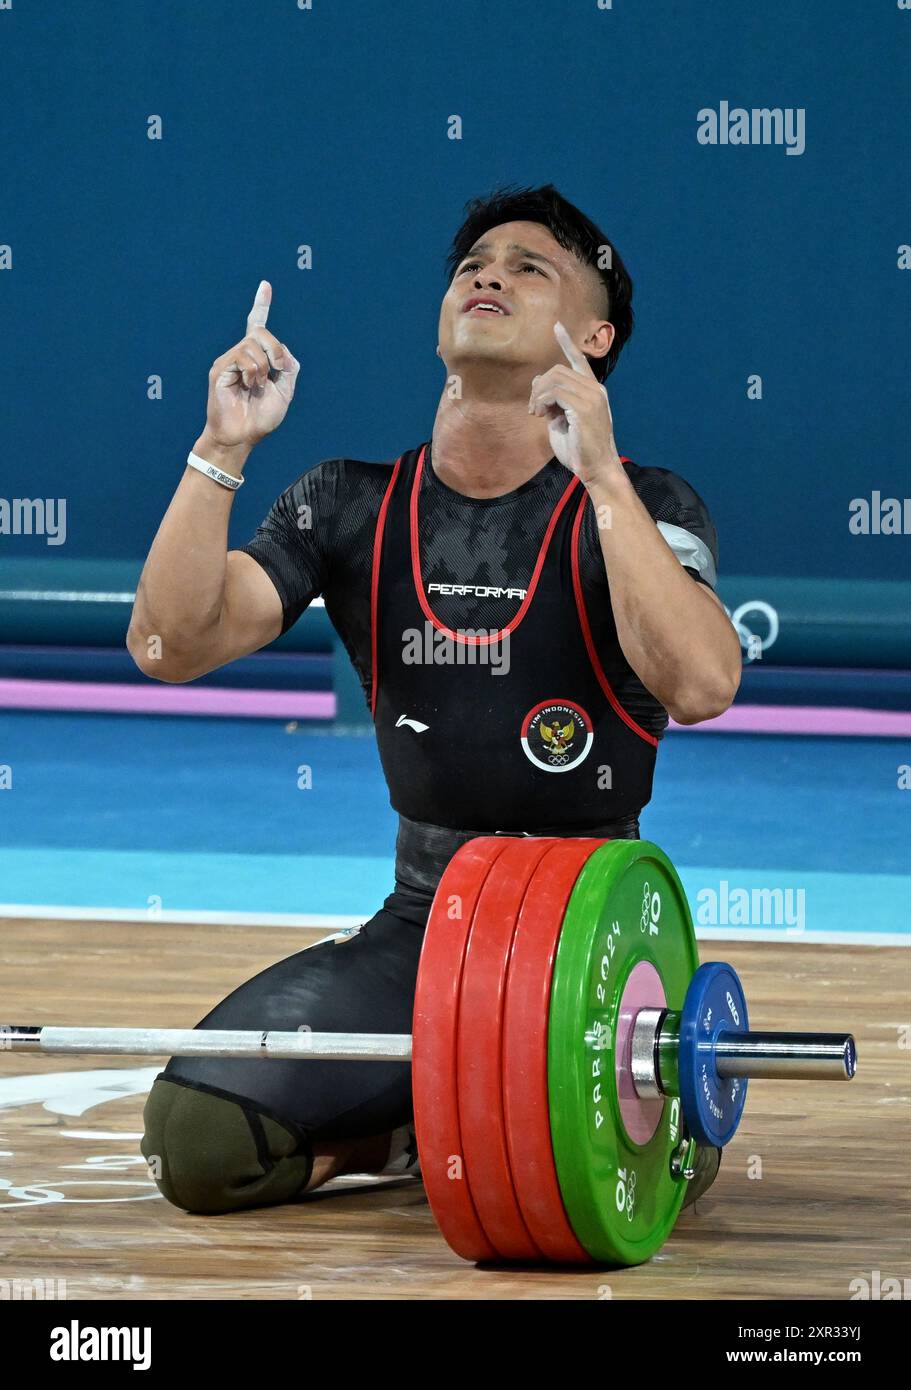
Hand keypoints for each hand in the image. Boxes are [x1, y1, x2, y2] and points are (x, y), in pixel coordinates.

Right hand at [202, 281, 300, 447]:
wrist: (243, 436)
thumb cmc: (261, 418)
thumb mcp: (285, 393)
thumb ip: (289, 369)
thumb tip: (283, 351)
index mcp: (256, 359)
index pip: (257, 325)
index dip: (261, 305)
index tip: (265, 286)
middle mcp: (240, 355)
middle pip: (261, 332)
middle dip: (275, 349)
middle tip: (278, 368)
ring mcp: (229, 361)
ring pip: (252, 345)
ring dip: (263, 367)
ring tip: (258, 386)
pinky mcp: (219, 369)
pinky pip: (241, 357)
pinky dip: (252, 372)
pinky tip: (249, 386)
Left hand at [528, 321, 623, 486]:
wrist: (596, 470)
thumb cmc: (579, 450)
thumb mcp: (560, 421)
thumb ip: (552, 401)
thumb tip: (537, 381)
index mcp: (593, 391)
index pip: (579, 361)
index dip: (567, 343)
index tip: (557, 326)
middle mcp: (595, 390)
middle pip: (558, 370)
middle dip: (539, 386)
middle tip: (533, 409)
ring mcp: (592, 397)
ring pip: (554, 379)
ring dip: (538, 395)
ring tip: (536, 414)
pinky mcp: (584, 408)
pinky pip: (555, 393)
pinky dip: (542, 401)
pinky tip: (540, 416)